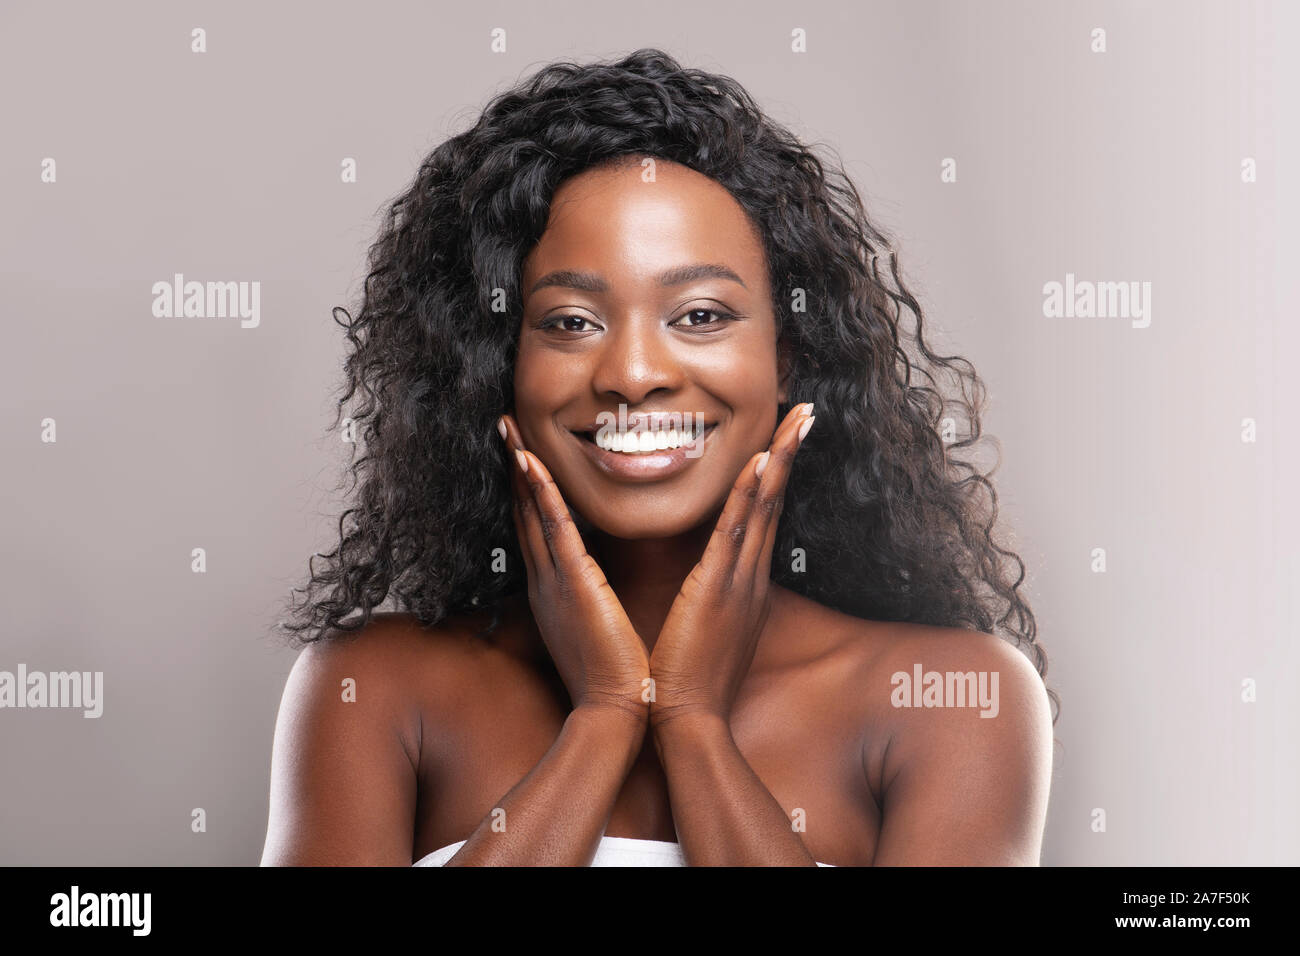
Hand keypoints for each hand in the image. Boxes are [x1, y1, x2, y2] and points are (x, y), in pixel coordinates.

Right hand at [499, 414, 650, 727]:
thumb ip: (593, 601)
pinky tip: (531, 464)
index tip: (524, 453)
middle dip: (516, 468)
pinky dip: (541, 495)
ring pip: (533, 512)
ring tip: (510, 428)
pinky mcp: (572, 585)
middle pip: (526, 512)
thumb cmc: (614, 678)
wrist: (615, 713)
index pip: (539, 528)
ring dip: (522, 468)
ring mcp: (554, 581)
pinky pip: (554, 530)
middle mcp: (546, 581)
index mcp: (556, 591)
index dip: (529, 489)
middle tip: (506, 425)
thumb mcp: (596, 629)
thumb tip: (600, 586)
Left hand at [647, 403, 814, 733]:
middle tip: (807, 411)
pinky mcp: (718, 589)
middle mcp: (750, 575)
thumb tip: (711, 581)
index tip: (785, 437)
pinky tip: (762, 465)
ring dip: (779, 460)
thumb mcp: (709, 628)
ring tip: (796, 419)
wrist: (688, 721)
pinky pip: (736, 533)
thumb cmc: (690, 678)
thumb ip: (713, 598)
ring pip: (762, 508)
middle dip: (790, 453)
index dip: (775, 473)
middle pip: (773, 501)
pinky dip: (750, 497)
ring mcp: (739, 580)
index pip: (762, 515)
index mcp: (744, 582)